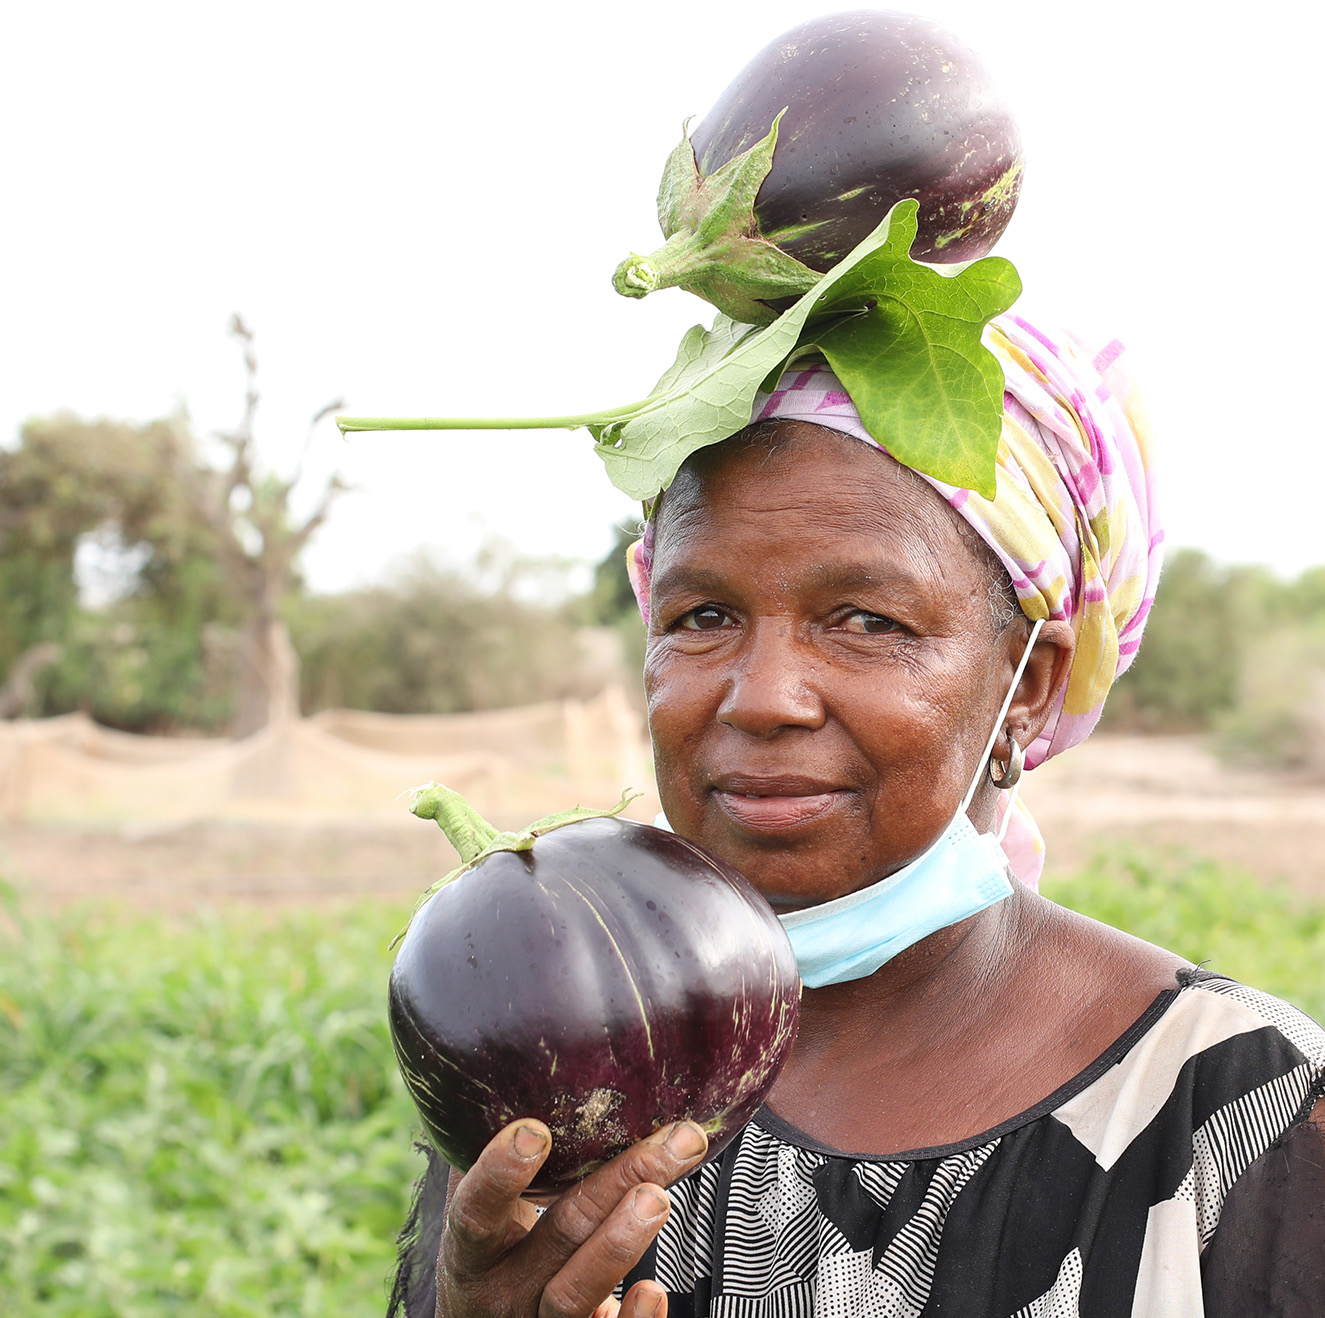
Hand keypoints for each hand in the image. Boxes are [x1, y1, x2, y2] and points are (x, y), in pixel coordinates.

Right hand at [436, 1117, 708, 1317]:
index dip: (500, 1174)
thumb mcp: (481, 1214)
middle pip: (556, 1239)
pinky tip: (655, 1290)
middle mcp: (500, 1294)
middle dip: (614, 1187)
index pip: (476, 1212)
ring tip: (661, 1196)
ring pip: (574, 1295)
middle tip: (668, 1144)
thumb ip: (487, 1152)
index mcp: (472, 1252)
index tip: (534, 1130)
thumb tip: (509, 1064)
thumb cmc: (492, 1256)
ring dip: (621, 1242)